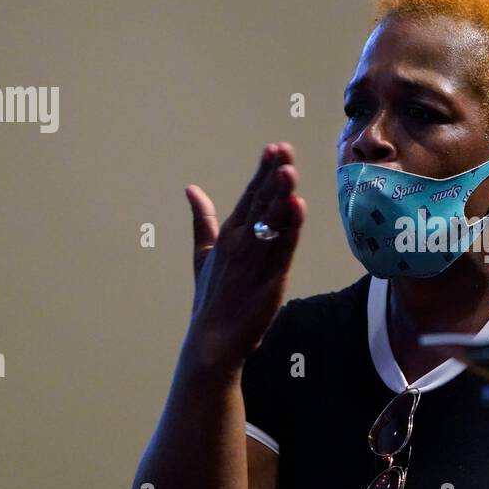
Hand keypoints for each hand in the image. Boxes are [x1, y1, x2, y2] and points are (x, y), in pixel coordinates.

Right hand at [182, 142, 306, 372]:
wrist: (212, 340)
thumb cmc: (211, 298)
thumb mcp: (203, 254)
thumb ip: (202, 220)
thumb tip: (191, 189)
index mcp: (227, 235)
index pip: (248, 196)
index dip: (262, 172)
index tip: (274, 148)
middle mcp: (240, 243)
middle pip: (260, 203)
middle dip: (272, 175)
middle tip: (284, 149)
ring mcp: (254, 261)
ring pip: (270, 222)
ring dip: (279, 195)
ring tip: (289, 170)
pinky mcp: (270, 280)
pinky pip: (283, 249)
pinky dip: (290, 228)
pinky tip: (297, 207)